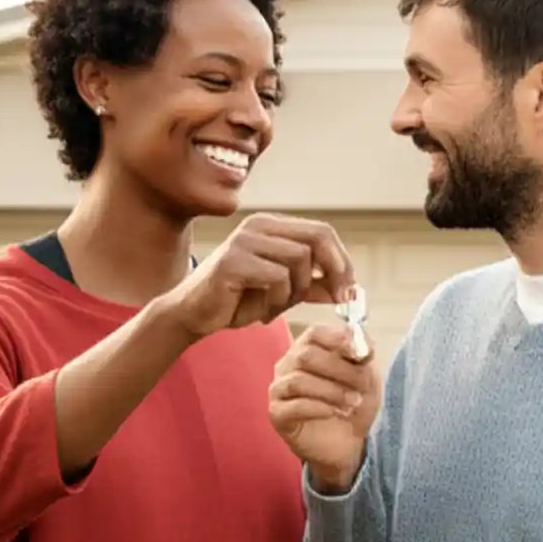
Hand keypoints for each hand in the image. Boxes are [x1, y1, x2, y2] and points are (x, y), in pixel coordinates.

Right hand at [159, 213, 354, 338]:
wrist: (192, 314)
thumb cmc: (236, 301)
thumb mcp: (283, 293)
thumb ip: (313, 286)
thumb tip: (349, 288)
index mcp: (271, 227)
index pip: (322, 231)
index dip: (342, 260)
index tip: (350, 290)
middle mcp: (259, 226)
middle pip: (317, 238)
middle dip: (334, 272)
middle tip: (338, 300)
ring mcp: (245, 240)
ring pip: (299, 260)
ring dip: (296, 292)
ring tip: (275, 307)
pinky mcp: (234, 261)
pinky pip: (277, 278)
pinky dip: (276, 301)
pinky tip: (259, 311)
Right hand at [269, 324, 381, 493]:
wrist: (347, 443)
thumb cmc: (352, 403)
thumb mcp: (367, 376)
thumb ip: (364, 354)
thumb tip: (362, 342)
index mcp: (308, 348)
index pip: (314, 333)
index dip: (338, 339)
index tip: (361, 354)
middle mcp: (288, 365)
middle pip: (306, 355)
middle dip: (340, 370)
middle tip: (363, 385)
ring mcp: (279, 389)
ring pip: (298, 380)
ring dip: (332, 391)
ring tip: (352, 403)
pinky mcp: (277, 414)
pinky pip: (293, 405)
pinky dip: (319, 407)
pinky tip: (335, 413)